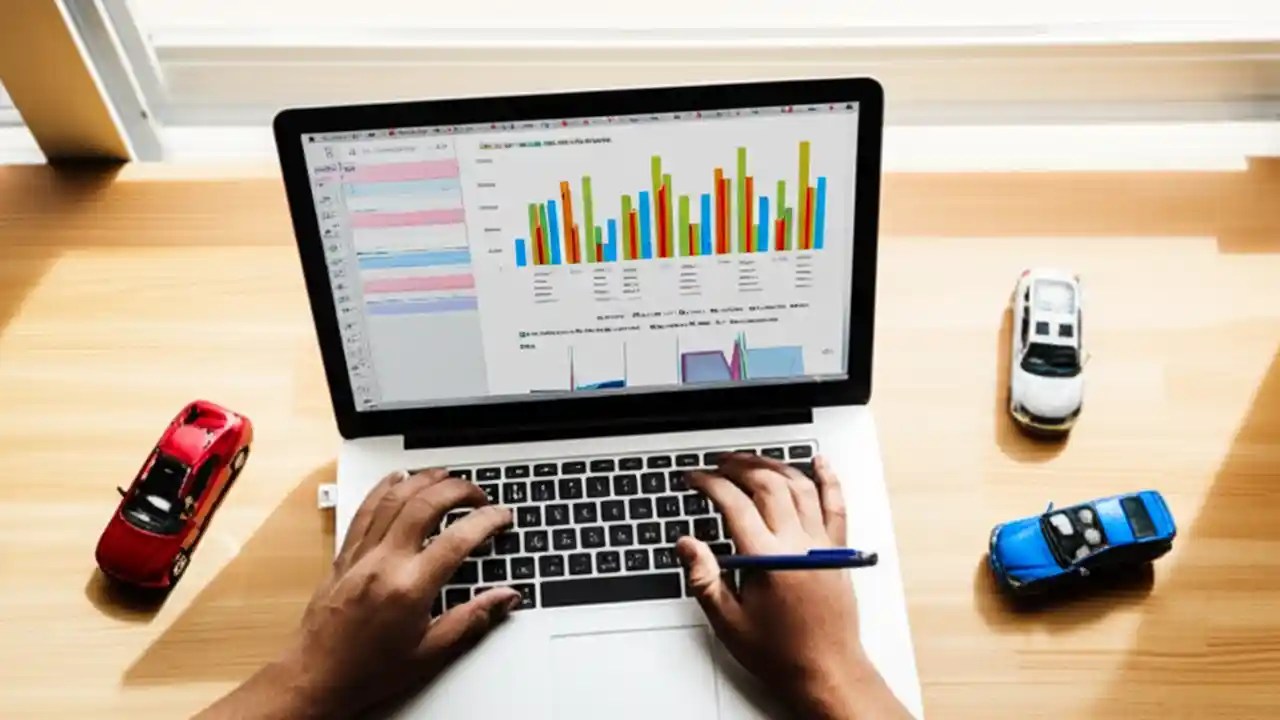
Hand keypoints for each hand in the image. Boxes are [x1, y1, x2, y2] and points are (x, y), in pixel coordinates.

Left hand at [197, 469, 518, 719]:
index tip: (501, 516)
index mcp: (410, 589)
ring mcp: (361, 556)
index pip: (458, 539)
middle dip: (458, 490)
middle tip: (478, 495)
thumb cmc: (369, 671)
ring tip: (446, 475)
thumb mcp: (431, 653)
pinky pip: (365, 510)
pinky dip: (384, 488)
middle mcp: (384, 564)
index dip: (486, 520)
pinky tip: (397, 479)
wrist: (317, 678)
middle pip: (425, 505)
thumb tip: (505, 597)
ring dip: (424, 480)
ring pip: (394, 499)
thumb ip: (472, 619)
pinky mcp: (344, 556)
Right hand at [677, 455, 910, 719]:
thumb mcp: (728, 621)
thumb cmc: (780, 652)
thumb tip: (686, 544)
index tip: (694, 478)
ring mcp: (821, 544)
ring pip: (800, 486)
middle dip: (738, 466)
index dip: (710, 483)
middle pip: (767, 484)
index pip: (734, 503)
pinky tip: (819, 462)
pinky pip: (836, 505)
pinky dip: (828, 479)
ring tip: (750, 459)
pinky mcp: (838, 549)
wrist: (826, 671)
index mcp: (769, 559)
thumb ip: (704, 578)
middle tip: (717, 464)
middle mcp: (798, 544)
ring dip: (773, 465)